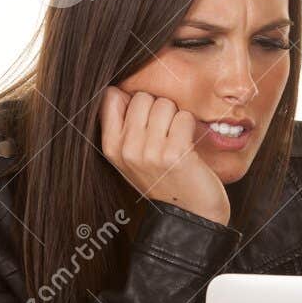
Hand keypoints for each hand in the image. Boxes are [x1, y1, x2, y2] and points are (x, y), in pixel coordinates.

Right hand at [98, 86, 230, 225]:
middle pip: (141, 96)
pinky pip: (184, 117)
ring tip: (177, 140)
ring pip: (164, 104)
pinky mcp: (175, 154)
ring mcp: (150, 152)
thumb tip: (121, 88)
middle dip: (158, 108)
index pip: (110, 96)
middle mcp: (126, 149)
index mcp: (111, 147)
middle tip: (166, 133)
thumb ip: (124, 126)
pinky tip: (188, 146)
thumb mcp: (132, 156)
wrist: (190, 214)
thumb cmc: (165, 178)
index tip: (144, 119)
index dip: (131, 100)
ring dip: (176, 117)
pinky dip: (191, 126)